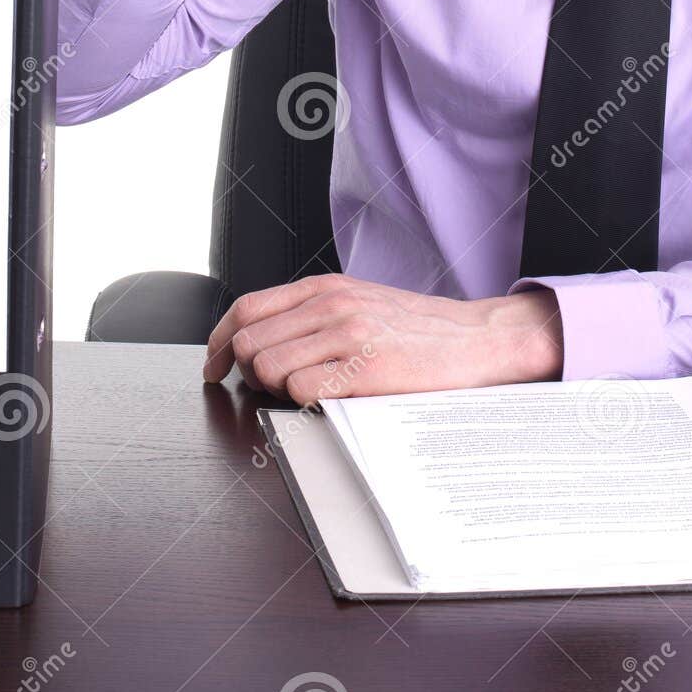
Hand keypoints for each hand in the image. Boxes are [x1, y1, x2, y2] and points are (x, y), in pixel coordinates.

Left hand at [201, 275, 563, 403]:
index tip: (214, 365)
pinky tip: (329, 400)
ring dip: (277, 389)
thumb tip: (263, 340)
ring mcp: (349, 335)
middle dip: (249, 372)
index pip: (247, 308)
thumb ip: (314, 313)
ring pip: (270, 368)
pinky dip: (304, 403)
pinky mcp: (367, 369)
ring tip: (308, 391)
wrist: (477, 339)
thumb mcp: (360, 302)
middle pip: (251, 342)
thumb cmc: (418, 329)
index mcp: (326, 288)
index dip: (220, 341)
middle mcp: (332, 305)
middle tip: (271, 387)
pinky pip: (303, 391)